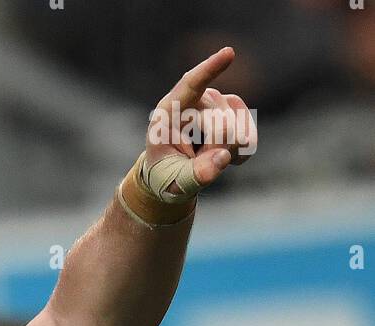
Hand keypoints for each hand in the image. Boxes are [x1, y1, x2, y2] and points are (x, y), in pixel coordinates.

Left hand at [147, 47, 256, 193]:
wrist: (173, 172)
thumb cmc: (166, 174)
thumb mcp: (173, 182)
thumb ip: (194, 175)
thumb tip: (223, 158)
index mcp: (170, 111)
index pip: (191, 84)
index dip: (210, 69)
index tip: (229, 53)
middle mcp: (195, 100)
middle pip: (221, 124)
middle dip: (215, 152)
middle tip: (196, 163)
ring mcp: (216, 103)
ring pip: (237, 131)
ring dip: (226, 153)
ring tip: (206, 158)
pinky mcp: (234, 110)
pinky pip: (249, 135)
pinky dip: (241, 152)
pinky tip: (226, 158)